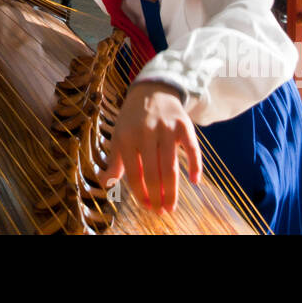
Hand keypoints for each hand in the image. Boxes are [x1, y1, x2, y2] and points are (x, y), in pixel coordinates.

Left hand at [103, 82, 199, 211]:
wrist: (153, 90)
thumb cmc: (132, 120)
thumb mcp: (119, 136)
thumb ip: (114, 161)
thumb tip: (105, 183)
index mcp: (127, 137)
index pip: (134, 173)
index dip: (141, 193)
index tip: (147, 207)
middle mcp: (146, 132)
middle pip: (153, 172)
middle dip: (157, 196)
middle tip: (161, 212)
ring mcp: (166, 128)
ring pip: (171, 165)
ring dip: (173, 190)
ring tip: (172, 206)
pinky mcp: (184, 124)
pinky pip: (192, 149)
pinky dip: (196, 165)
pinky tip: (195, 181)